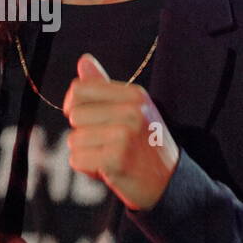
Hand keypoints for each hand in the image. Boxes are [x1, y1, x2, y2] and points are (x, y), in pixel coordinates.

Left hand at [63, 52, 180, 211]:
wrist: (169, 182)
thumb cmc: (145, 143)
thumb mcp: (131, 109)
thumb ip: (103, 86)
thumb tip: (84, 60)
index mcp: (134, 94)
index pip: (79, 89)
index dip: (72, 104)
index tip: (84, 117)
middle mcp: (131, 111)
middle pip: (74, 115)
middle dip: (83, 132)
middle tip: (107, 143)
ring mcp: (124, 136)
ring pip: (74, 140)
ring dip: (86, 153)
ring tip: (110, 156)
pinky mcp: (115, 160)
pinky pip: (77, 160)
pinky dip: (87, 169)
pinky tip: (108, 170)